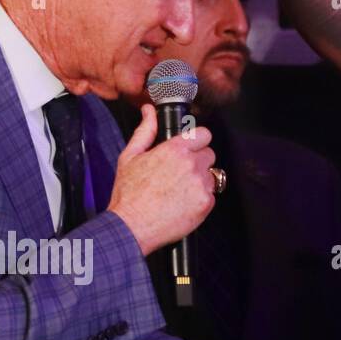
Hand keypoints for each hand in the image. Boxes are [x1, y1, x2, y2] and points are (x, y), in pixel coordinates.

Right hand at [107, 104, 215, 255]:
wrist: (131, 227)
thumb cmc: (129, 195)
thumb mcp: (130, 157)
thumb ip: (145, 131)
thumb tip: (149, 112)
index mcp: (175, 150)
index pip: (204, 134)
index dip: (197, 141)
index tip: (191, 148)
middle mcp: (191, 165)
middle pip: (208, 154)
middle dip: (197, 161)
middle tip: (179, 174)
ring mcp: (201, 184)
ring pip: (211, 174)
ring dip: (200, 180)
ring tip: (178, 190)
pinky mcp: (206, 203)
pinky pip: (211, 194)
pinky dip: (200, 199)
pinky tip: (182, 203)